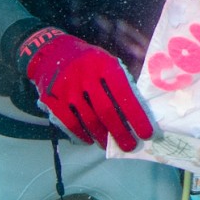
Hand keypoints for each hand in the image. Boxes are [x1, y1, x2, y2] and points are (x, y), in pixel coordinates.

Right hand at [18, 28, 153, 150]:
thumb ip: (120, 82)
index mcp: (104, 65)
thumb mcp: (107, 62)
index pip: (123, 94)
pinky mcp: (53, 100)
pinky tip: (90, 140)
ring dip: (102, 137)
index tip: (146, 133)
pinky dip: (82, 135)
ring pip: (88, 120)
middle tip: (130, 146)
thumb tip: (138, 113)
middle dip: (121, 132)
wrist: (52, 52)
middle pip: (106, 111)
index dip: (136, 116)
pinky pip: (70, 123)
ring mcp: (67, 89)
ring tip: (110, 145)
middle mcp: (85, 77)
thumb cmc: (89, 61)